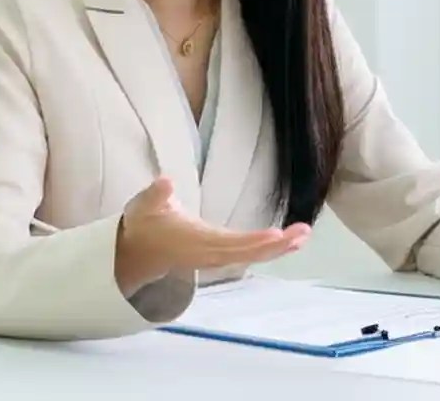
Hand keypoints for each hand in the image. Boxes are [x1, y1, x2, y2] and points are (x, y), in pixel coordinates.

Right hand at [114, 177, 310, 295]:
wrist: (135, 255)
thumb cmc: (144, 225)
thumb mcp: (144, 206)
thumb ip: (155, 194)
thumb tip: (165, 181)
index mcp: (197, 241)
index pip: (230, 243)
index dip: (254, 241)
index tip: (277, 234)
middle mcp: (211, 253)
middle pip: (249, 253)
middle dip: (277, 245)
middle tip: (303, 233)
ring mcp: (216, 258)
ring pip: (252, 256)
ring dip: (279, 248)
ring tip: (303, 236)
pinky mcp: (220, 257)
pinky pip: (249, 256)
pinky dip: (270, 250)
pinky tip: (288, 243)